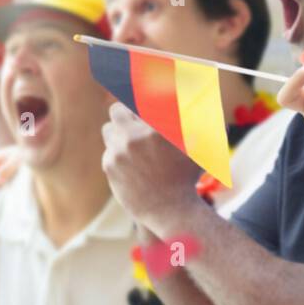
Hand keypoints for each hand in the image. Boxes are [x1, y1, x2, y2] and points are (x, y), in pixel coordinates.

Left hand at [101, 103, 204, 234]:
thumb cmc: (187, 176)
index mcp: (157, 128)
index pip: (142, 99)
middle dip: (125, 112)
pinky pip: (108, 150)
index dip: (142, 96)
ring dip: (118, 132)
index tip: (143, 94)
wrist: (171, 210)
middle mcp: (135, 136)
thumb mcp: (195, 145)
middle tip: (133, 118)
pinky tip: (132, 163)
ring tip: (131, 142)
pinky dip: (118, 153)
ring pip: (109, 129)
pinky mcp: (109, 165)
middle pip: (117, 110)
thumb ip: (190, 120)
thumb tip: (188, 98)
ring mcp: (119, 151)